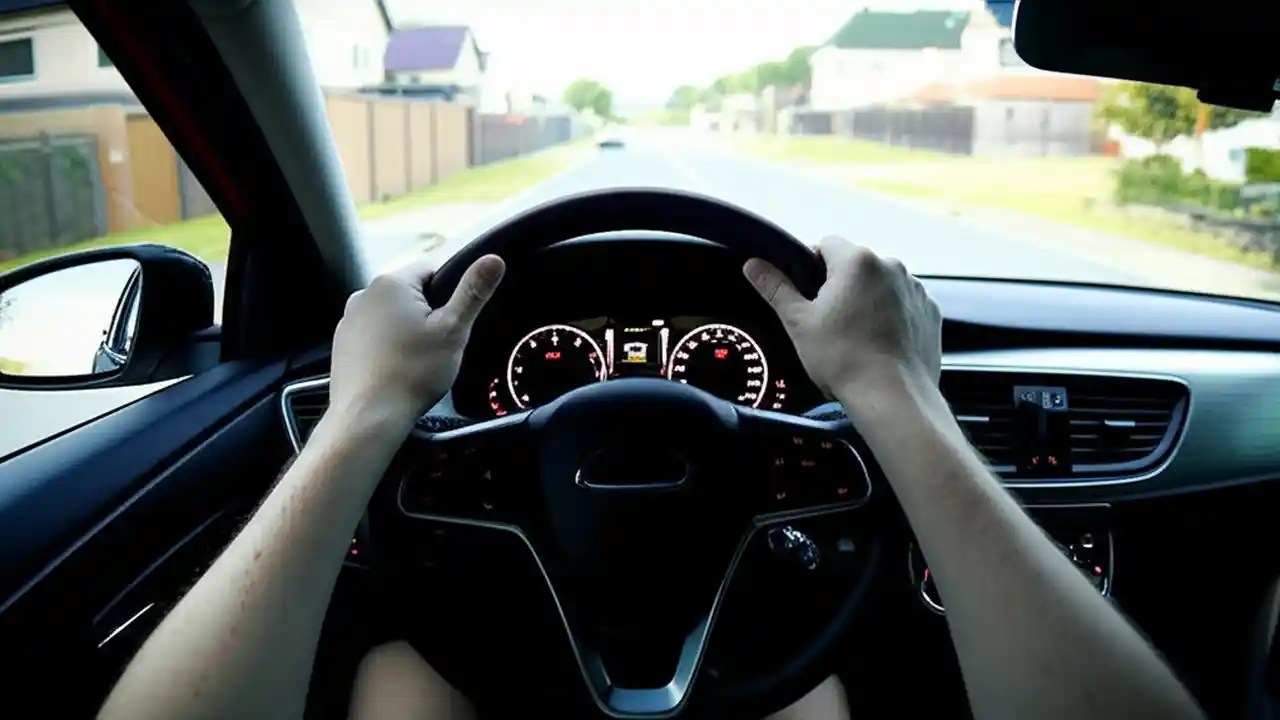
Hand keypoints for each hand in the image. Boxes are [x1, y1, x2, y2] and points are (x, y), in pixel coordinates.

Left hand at [328, 255, 505, 428]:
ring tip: (417, 361)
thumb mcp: (453, 330)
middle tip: (439, 344)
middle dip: (428, 313)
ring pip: (391, 316)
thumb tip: (494, 259)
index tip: (454, 320)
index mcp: (392, 283)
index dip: (450, 293)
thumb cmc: (414, 372)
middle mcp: (364, 294)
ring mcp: (348, 319)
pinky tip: (396, 369)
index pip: (432, 269)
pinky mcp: (341, 344)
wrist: (369, 416)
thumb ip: (473, 292)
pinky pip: (373, 335)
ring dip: (406, 329)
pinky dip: (386, 346)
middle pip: (410, 294)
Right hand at [743, 237, 940, 407]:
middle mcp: (892, 266)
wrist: (893, 397)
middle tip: (829, 322)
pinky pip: (905, 306)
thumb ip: (775, 288)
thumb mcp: (799, 323)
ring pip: (882, 286)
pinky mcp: (932, 314)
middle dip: (842, 286)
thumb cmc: (842, 358)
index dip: (812, 267)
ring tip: (857, 337)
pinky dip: (893, 317)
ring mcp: (916, 290)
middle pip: (857, 266)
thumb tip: (753, 264)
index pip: (827, 244)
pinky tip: (881, 344)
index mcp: (857, 261)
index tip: (808, 296)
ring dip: (869, 300)